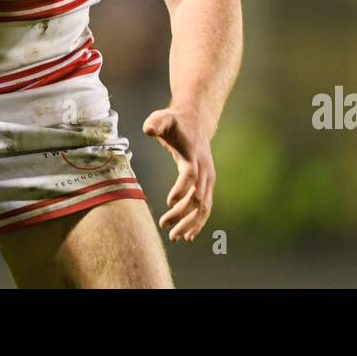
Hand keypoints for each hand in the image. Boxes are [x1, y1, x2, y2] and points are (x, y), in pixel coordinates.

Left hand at [142, 106, 214, 242]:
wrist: (196, 122)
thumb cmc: (175, 122)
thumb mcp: (163, 118)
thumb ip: (155, 123)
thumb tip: (148, 130)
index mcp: (193, 156)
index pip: (190, 175)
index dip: (181, 188)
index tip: (169, 202)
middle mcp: (204, 170)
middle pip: (197, 196)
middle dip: (182, 213)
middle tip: (163, 224)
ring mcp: (208, 178)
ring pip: (204, 206)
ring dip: (191, 223)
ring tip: (175, 237)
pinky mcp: (208, 184)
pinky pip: (206, 207)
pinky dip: (199, 222)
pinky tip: (188, 235)